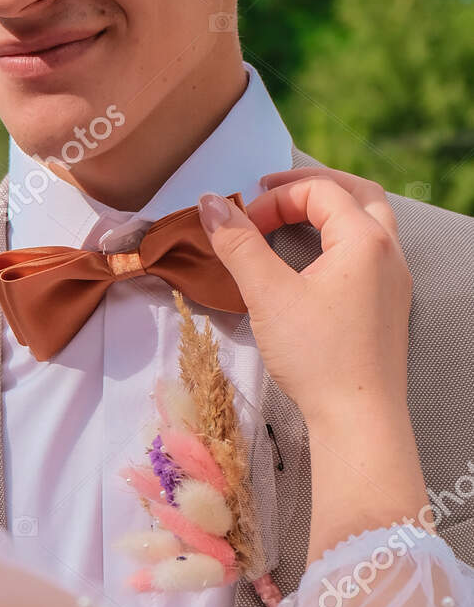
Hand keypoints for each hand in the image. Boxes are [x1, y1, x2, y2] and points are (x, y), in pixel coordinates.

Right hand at [198, 166, 412, 432]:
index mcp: (365, 240)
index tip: (242, 225)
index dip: (275, 199)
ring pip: (370, 222)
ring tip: (295, 218)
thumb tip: (211, 203)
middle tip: (272, 191)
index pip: (320, 192)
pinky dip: (343, 239)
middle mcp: (389, 252)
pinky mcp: (390, 306)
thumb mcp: (268, 294)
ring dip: (333, 210)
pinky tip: (317, 261)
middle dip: (313, 187)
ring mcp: (395, 280)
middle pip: (358, 193)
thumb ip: (238, 244)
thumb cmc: (317, 356)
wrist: (358, 419)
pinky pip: (372, 252)